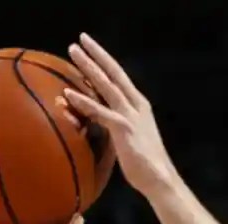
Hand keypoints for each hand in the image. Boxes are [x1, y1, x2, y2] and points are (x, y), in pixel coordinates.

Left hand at [61, 33, 179, 198]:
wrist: (160, 180)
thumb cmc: (144, 163)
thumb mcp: (129, 138)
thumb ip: (115, 124)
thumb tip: (98, 120)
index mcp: (139, 105)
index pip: (120, 76)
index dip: (105, 60)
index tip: (91, 47)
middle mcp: (136, 105)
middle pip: (113, 73)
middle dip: (96, 55)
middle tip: (80, 39)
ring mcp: (130, 116)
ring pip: (106, 85)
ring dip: (88, 67)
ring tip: (73, 52)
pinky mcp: (124, 129)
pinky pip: (100, 112)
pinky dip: (83, 101)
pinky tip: (68, 93)